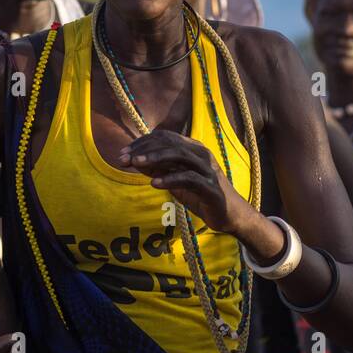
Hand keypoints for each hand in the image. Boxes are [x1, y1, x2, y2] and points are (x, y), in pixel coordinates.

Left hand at [118, 129, 241, 233]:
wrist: (230, 215)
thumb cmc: (201, 195)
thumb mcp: (176, 179)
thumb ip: (159, 168)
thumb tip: (135, 160)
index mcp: (193, 148)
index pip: (164, 137)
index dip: (142, 142)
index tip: (123, 153)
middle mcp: (201, 154)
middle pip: (169, 143)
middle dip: (143, 149)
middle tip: (122, 159)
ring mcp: (208, 169)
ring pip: (179, 155)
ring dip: (154, 158)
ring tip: (135, 164)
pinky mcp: (211, 187)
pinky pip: (189, 178)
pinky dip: (170, 179)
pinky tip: (154, 183)